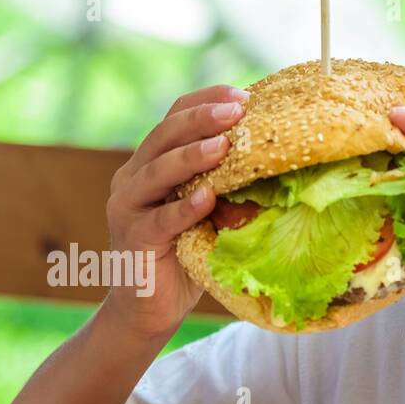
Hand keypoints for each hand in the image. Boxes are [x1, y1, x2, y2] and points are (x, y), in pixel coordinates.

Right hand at [102, 85, 247, 340]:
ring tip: (223, 145)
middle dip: (202, 119)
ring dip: (191, 156)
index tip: (243, 95)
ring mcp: (129, 207)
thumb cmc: (186, 256)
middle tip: (237, 109)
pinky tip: (208, 198)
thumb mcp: (208, 213)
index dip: (205, 101)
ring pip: (157, 171)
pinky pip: (160, 219)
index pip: (173, 118)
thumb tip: (276, 159)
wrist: (150, 308)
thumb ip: (224, 185)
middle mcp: (133, 178)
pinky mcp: (134, 238)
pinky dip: (184, 207)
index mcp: (151, 164)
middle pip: (164, 136)